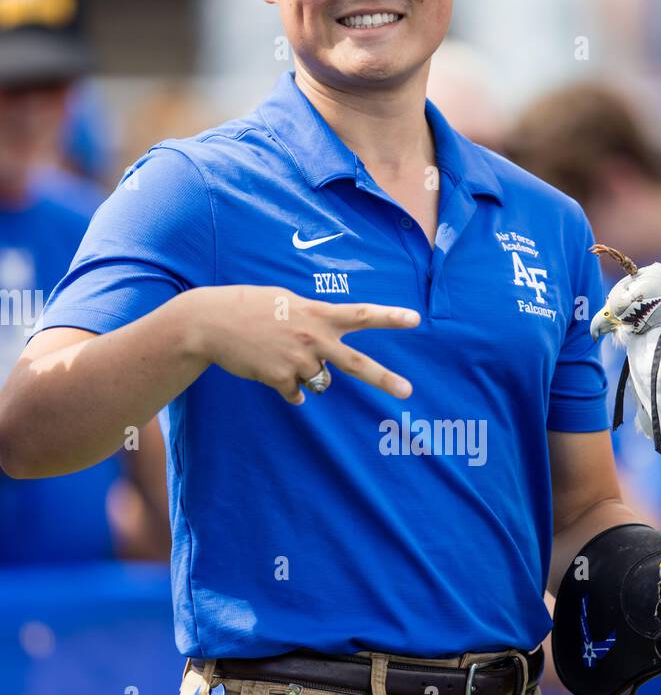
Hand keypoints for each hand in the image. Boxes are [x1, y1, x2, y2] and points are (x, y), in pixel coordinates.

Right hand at [185, 285, 420, 403]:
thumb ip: (312, 321)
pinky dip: (286, 386)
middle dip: (384, 379)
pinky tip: (267, 368)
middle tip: (408, 392)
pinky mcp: (280, 379)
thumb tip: (324, 360)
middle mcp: (312, 338)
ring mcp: (297, 361)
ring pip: (321, 381)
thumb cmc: (249, 307)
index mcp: (316, 314)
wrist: (210, 323)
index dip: (389, 317)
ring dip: (308, 374)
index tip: (415, 319)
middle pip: (356, 364)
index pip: (360, 315)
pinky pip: (296, 393)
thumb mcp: (287, 301)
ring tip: (280, 354)